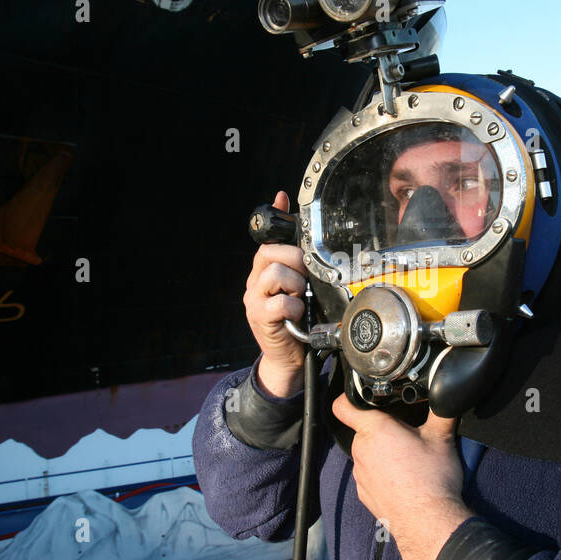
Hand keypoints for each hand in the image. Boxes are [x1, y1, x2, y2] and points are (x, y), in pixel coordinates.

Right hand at [243, 190, 307, 397]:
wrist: (288, 359)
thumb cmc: (297, 321)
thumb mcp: (301, 289)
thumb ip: (300, 263)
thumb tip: (306, 236)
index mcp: (264, 272)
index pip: (268, 240)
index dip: (278, 222)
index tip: (283, 200)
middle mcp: (255, 283)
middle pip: (270, 253)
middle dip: (295, 260)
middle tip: (304, 278)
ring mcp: (255, 300)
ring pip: (274, 274)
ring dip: (295, 285)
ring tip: (299, 299)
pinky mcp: (260, 318)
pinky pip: (279, 302)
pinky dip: (293, 307)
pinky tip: (297, 315)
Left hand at [332, 394, 474, 559]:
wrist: (428, 522)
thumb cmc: (432, 479)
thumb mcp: (442, 438)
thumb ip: (442, 411)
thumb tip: (448, 395)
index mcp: (375, 429)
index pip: (344, 406)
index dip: (349, 399)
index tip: (360, 398)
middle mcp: (361, 450)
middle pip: (363, 431)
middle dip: (381, 430)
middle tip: (406, 437)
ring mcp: (360, 474)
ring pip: (367, 454)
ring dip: (381, 454)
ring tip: (408, 463)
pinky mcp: (364, 494)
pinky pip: (369, 476)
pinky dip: (382, 476)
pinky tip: (403, 482)